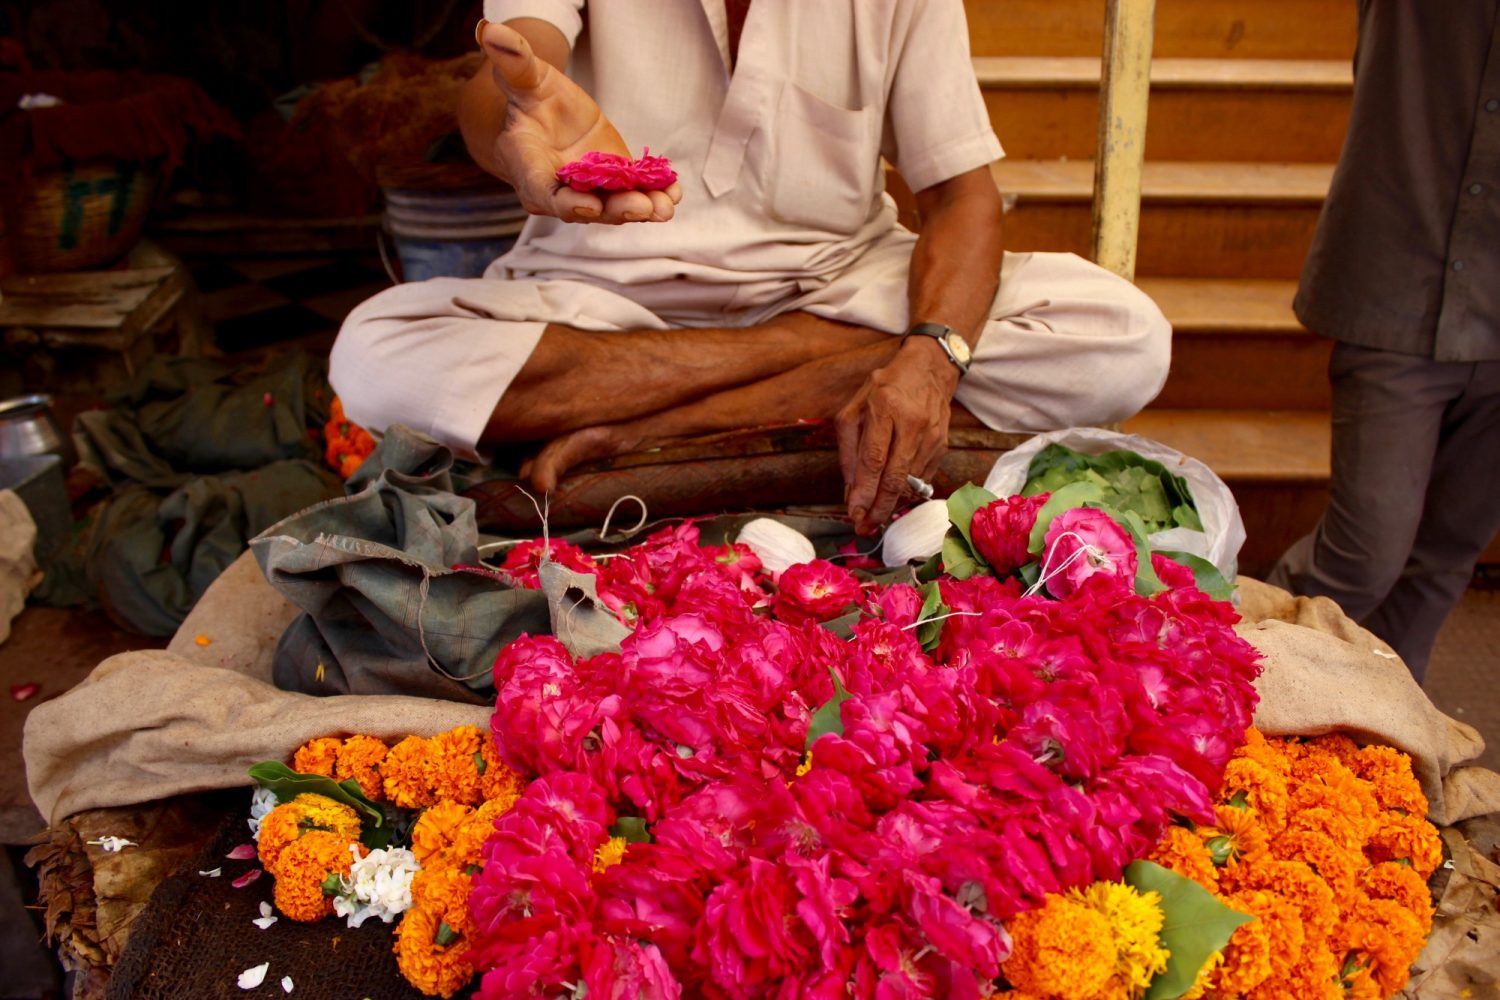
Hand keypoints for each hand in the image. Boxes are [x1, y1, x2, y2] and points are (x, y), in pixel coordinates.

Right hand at [478, 21, 682, 223]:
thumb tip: (491, 31)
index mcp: (529, 166)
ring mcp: (590, 192)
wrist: (549, 117)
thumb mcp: (524, 78)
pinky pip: (635, 194)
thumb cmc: (531, 98)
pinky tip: (673, 192)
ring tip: (664, 206)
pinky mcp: (615, 186)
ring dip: (641, 208)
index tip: (589, 205)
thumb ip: (513, 62)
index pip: (544, 193)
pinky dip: (656, 196)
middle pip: (586, 207)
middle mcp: (559, 189)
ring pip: (614, 207)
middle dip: (614, 209)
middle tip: (642, 206)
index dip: (567, 202)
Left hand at [836, 338, 958, 535]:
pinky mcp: (942, 445)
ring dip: (890, 505)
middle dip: (878, 509)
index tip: (853, 514)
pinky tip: (892, 498)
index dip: (863, 491)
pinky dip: (905, 493)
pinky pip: (922, 479)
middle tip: (864, 529)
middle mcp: (912, 423)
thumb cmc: (885, 388)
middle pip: (894, 478)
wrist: (930, 369)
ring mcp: (931, 436)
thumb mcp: (855, 408)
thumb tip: (851, 491)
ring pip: (910, 483)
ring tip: (873, 518)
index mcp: (885, 407)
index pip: (873, 459)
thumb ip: (849, 448)